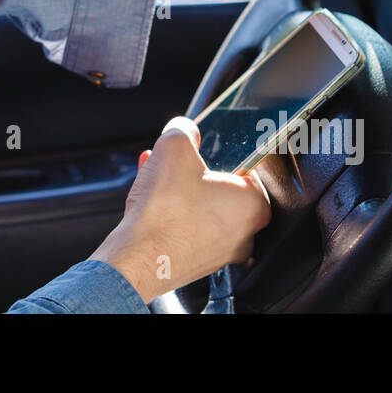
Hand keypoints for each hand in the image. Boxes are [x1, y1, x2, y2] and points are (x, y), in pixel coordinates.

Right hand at [88, 117, 271, 304]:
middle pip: (220, 189)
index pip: (246, 168)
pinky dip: (171, 212)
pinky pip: (187, 228)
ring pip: (201, 208)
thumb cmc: (164, 211)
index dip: (218, 153)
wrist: (137, 258)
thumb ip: (184, 129)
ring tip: (154, 176)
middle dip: (193, 172)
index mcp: (254, 205)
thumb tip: (184, 128)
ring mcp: (220, 253)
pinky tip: (149, 199)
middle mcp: (244, 233)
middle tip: (174, 164)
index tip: (200, 151)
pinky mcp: (196, 264)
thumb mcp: (174, 147)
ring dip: (178, 189)